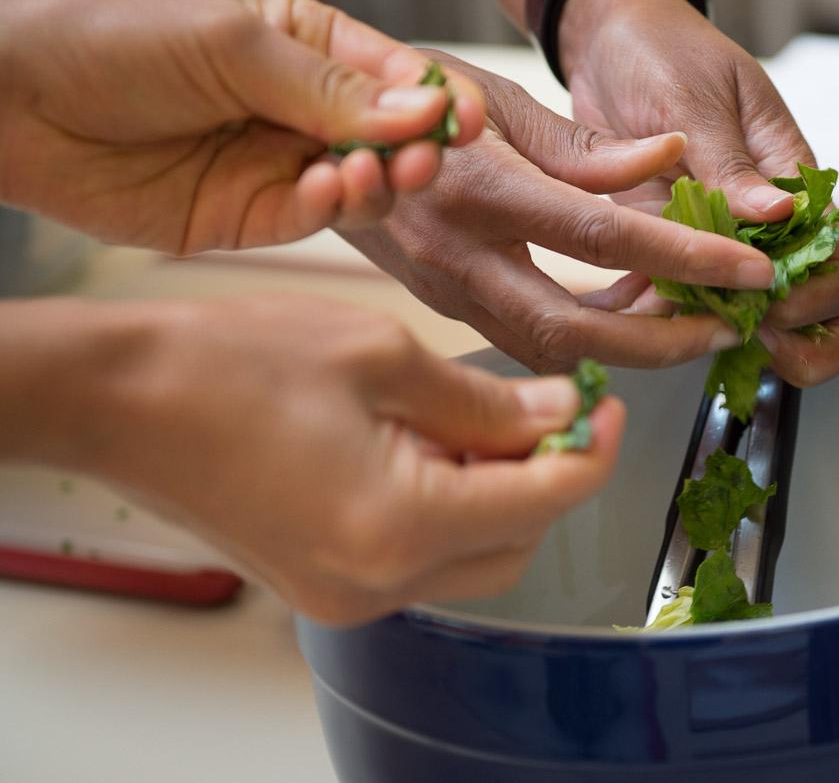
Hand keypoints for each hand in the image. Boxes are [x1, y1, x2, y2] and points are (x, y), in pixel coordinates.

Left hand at [0, 0, 486, 253]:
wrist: (19, 107)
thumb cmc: (116, 45)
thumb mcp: (235, 45)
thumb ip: (330, 88)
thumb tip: (424, 111)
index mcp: (308, 45)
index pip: (395, 75)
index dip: (437, 98)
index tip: (466, 120)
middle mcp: (304, 109)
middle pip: (393, 136)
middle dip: (419, 148)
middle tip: (428, 157)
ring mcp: (281, 166)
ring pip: (365, 185)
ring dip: (381, 182)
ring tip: (373, 173)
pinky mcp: (253, 218)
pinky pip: (316, 220)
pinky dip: (332, 209)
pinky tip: (323, 190)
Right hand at [19, 295, 620, 625]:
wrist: (117, 397)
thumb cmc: (230, 363)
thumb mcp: (382, 357)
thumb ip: (485, 400)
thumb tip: (558, 412)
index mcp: (400, 527)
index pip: (544, 499)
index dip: (592, 448)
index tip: (606, 402)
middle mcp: (377, 584)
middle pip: (517, 543)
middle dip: (547, 474)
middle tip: (546, 403)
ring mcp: (345, 595)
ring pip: (473, 558)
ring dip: (497, 493)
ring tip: (473, 414)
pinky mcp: (323, 584)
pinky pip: (420, 559)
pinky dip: (447, 508)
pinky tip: (428, 443)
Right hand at [339, 53, 786, 372]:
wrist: (309, 134)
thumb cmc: (410, 100)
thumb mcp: (498, 99)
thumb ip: (588, 147)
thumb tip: (670, 157)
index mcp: (481, 190)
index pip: (603, 240)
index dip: (686, 260)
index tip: (749, 272)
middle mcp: (459, 255)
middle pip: (577, 329)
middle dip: (664, 341)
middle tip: (724, 326)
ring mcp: (445, 293)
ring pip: (549, 352)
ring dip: (627, 350)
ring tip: (688, 324)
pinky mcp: (442, 309)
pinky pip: (524, 345)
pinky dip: (585, 344)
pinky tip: (627, 317)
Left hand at [560, 0, 838, 384]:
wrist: (604, 38)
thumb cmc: (663, 48)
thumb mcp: (696, 97)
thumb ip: (732, 162)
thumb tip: (782, 212)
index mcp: (788, 171)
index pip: (833, 247)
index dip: (818, 290)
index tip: (777, 302)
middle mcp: (761, 212)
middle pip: (812, 292)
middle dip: (797, 332)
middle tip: (748, 333)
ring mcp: (714, 232)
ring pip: (741, 305)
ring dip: (716, 330)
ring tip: (675, 336)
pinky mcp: (666, 240)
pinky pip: (672, 292)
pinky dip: (651, 312)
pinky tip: (623, 316)